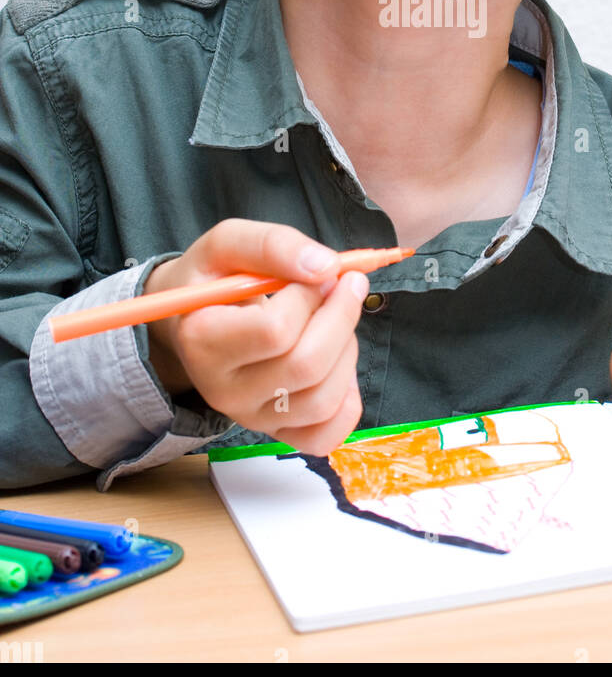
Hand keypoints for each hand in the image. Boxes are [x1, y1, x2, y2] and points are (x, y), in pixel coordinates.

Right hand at [144, 219, 367, 452]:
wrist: (196, 320)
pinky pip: (328, 432)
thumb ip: (272, 244)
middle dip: (342, 316)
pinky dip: (349, 397)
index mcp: (202, 341)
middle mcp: (222, 390)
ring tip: (336, 317)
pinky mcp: (276, 433)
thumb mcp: (228, 244)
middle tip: (347, 284)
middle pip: (306, 366)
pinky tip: (337, 361)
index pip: (276, 330)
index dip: (309, 294)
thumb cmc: (214, 279)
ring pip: (324, 399)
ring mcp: (251, 417)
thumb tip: (326, 266)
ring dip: (348, 348)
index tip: (318, 272)